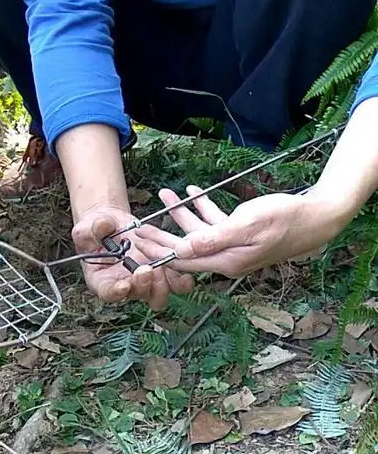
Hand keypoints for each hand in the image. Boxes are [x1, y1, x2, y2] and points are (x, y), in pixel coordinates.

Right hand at [72, 203, 193, 308]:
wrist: (113, 225)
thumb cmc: (97, 231)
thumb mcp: (88, 227)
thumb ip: (92, 229)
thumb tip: (102, 226)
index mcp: (103, 281)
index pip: (108, 293)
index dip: (116, 292)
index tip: (123, 285)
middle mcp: (126, 286)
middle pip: (138, 295)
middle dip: (145, 285)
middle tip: (146, 269)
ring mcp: (146, 282)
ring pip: (159, 294)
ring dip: (165, 283)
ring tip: (166, 263)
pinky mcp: (162, 273)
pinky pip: (175, 283)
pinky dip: (180, 276)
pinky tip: (182, 261)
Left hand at [135, 185, 349, 276]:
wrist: (317, 218)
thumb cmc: (284, 219)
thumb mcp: (248, 225)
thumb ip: (214, 238)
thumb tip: (182, 249)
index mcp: (225, 262)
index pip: (182, 260)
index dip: (157, 250)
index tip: (136, 240)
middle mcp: (226, 258)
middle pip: (185, 249)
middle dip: (160, 234)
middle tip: (137, 224)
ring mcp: (233, 247)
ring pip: (199, 232)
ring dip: (181, 213)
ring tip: (164, 193)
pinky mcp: (241, 233)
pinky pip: (215, 223)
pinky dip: (203, 208)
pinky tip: (193, 191)